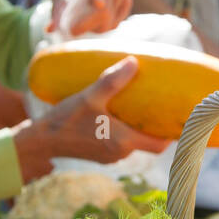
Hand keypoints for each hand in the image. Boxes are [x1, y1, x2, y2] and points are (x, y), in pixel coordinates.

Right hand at [13, 57, 169, 181]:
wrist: (40, 142)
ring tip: (140, 106)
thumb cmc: (64, 120)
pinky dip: (125, 132)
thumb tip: (134, 62)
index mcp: (122, 141)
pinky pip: (120, 144)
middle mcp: (119, 153)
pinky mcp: (99, 155)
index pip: (159, 145)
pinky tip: (119, 115)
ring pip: (133, 143)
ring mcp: (109, 157)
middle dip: (155, 128)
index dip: (171, 134)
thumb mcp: (89, 97)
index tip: (178, 118)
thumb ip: (112, 81)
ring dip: (138, 128)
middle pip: (148, 144)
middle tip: (160, 106)